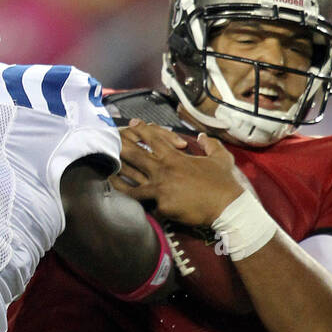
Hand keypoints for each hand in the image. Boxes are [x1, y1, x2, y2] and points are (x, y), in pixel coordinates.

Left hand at [110, 121, 247, 225]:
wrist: (227, 207)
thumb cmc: (224, 183)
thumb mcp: (221, 158)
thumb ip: (211, 144)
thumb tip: (204, 136)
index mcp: (176, 156)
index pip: (153, 138)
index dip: (140, 130)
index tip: (131, 124)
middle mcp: (164, 170)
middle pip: (134, 155)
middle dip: (120, 147)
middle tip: (108, 142)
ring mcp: (160, 188)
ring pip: (131, 180)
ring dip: (117, 174)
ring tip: (104, 169)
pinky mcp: (161, 205)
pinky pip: (144, 202)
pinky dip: (131, 199)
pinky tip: (118, 197)